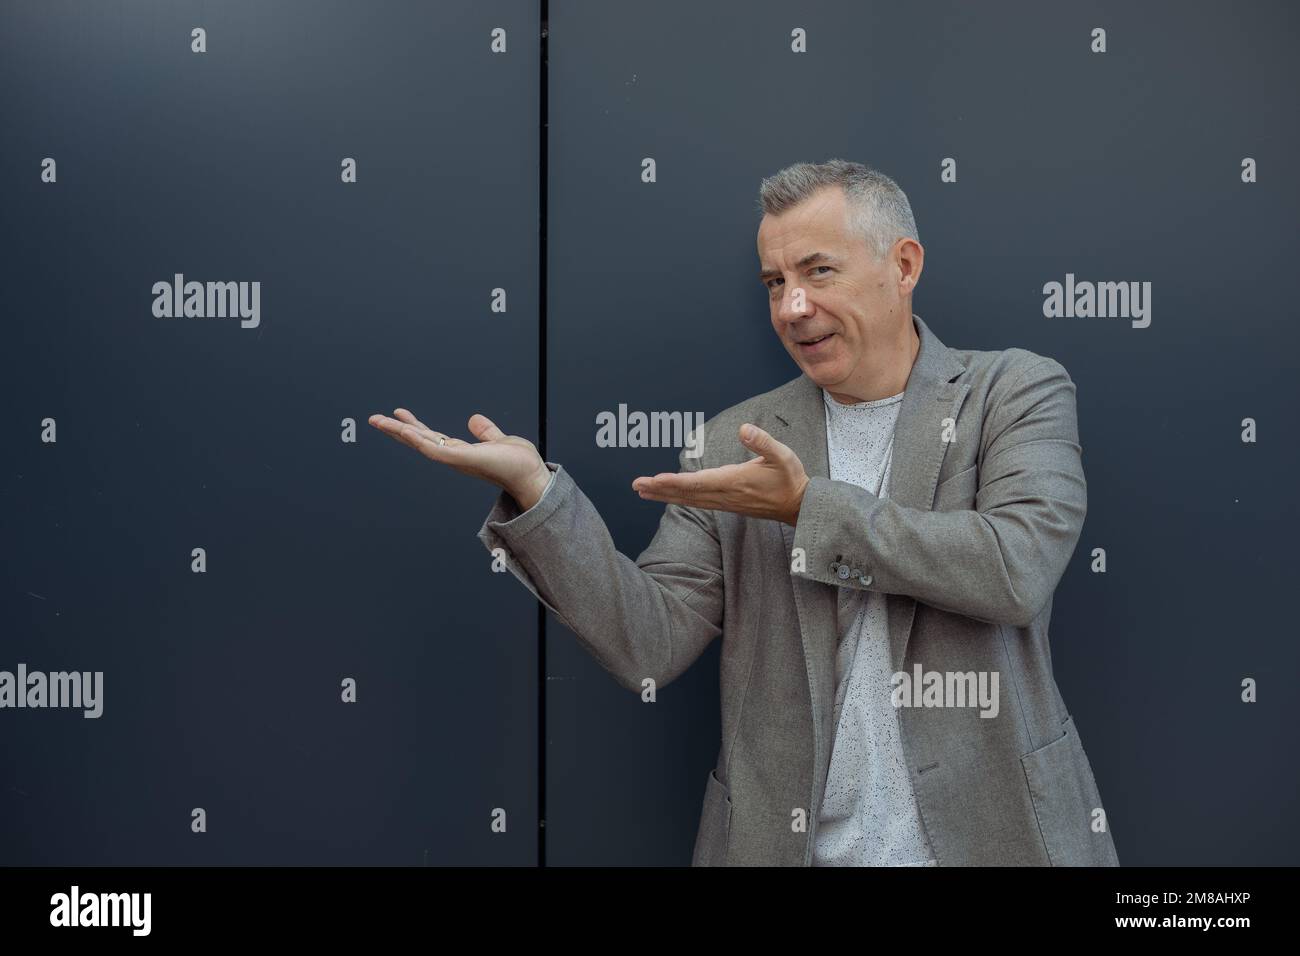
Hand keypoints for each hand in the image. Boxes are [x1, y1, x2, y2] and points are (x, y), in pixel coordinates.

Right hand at [369, 409, 550, 508]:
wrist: (531, 475)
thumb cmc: (518, 464)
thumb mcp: (498, 440)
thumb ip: (486, 432)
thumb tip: (474, 419)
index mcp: (460, 451)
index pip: (431, 437)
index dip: (414, 426)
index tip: (399, 413)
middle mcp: (454, 457)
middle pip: (419, 440)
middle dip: (396, 430)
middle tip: (374, 418)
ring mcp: (455, 459)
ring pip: (420, 444)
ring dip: (399, 432)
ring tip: (380, 421)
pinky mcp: (461, 459)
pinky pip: (434, 449)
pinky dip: (418, 440)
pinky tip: (405, 430)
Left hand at [631, 423, 809, 525]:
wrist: (798, 505)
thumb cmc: (790, 479)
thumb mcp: (782, 456)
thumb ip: (763, 442)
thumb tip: (744, 428)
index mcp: (735, 482)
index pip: (699, 482)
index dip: (676, 481)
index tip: (655, 479)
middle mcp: (725, 495)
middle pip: (687, 493)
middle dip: (660, 489)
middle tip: (636, 485)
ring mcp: (724, 502)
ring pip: (689, 499)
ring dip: (664, 495)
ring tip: (642, 490)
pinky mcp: (726, 504)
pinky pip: (696, 502)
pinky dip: (678, 498)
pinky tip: (667, 495)